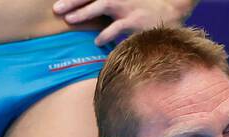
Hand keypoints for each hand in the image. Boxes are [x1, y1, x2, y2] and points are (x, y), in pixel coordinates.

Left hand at [53, 0, 193, 45]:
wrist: (173, 7)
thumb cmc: (147, 6)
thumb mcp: (127, 2)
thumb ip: (112, 6)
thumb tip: (98, 12)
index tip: (59, 2)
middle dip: (72, 2)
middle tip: (56, 10)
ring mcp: (126, 8)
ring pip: (100, 8)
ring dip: (84, 14)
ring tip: (70, 20)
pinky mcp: (135, 22)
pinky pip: (117, 28)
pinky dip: (105, 34)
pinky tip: (97, 41)